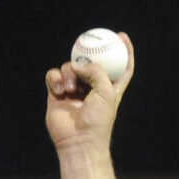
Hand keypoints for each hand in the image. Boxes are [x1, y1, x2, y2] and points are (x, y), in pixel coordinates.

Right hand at [45, 32, 134, 155]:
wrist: (78, 141)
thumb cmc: (97, 121)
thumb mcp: (106, 92)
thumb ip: (97, 72)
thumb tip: (79, 63)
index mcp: (111, 90)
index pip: (121, 68)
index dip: (124, 52)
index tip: (122, 36)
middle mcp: (93, 89)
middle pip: (90, 63)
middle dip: (87, 57)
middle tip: (85, 49)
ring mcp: (74, 91)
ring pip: (69, 67)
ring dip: (69, 73)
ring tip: (71, 89)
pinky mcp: (57, 93)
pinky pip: (53, 75)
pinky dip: (55, 78)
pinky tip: (59, 89)